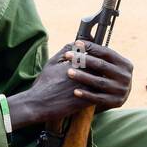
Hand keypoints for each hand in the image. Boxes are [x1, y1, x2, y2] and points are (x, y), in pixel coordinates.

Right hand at [8, 40, 132, 125]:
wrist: (39, 103)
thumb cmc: (44, 83)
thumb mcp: (52, 62)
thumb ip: (65, 50)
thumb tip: (74, 43)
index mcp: (77, 63)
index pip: (95, 56)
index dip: (98, 56)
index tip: (100, 56)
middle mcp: (84, 75)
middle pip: (101, 69)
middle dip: (105, 68)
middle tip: (107, 69)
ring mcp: (86, 89)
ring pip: (102, 83)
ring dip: (105, 82)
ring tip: (106, 82)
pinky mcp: (86, 102)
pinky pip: (99, 97)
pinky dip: (101, 95)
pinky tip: (101, 95)